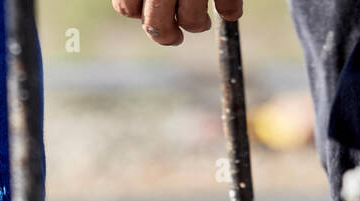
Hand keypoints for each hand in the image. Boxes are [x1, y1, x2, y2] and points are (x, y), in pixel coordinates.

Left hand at [111, 0, 242, 45]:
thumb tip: (142, 12)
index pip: (128, 8)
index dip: (138, 13)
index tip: (148, 12)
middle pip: (155, 25)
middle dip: (166, 36)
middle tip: (175, 38)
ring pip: (190, 20)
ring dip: (197, 24)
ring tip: (204, 21)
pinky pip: (227, 4)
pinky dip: (230, 9)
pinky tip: (231, 12)